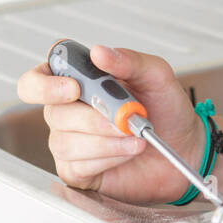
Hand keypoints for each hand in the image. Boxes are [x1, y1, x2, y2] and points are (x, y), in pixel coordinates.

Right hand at [16, 44, 205, 205]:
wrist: (184, 148)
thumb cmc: (167, 110)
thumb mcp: (157, 76)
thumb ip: (129, 60)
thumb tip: (100, 52)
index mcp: (79, 80)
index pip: (38, 78)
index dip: (44, 84)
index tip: (73, 89)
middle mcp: (68, 110)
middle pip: (54, 113)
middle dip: (92, 119)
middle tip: (123, 120)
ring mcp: (70, 140)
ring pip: (65, 142)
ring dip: (106, 141)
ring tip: (135, 138)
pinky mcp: (78, 170)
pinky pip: (77, 166)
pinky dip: (107, 159)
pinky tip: (127, 152)